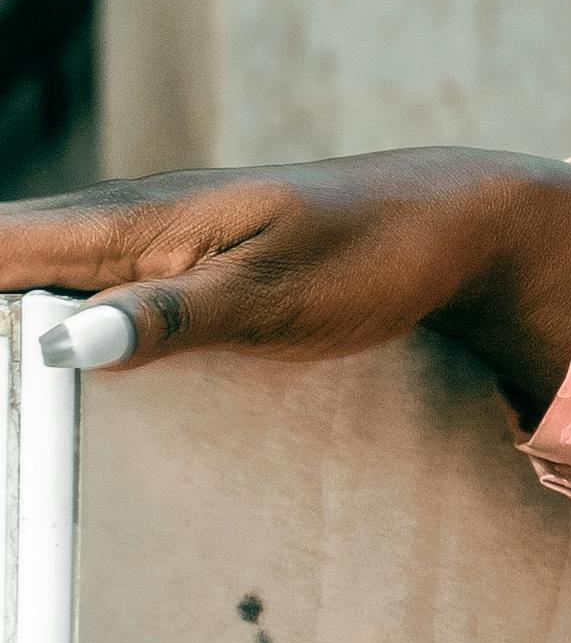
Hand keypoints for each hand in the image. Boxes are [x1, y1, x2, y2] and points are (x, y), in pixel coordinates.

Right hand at [0, 154, 570, 427]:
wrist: (453, 223)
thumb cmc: (370, 252)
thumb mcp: (272, 296)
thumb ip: (166, 316)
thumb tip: (61, 343)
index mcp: (133, 221)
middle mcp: (127, 223)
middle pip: (4, 259)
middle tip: (6, 421)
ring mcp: (151, 244)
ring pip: (39, 275)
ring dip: (13, 318)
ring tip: (19, 407)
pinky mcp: (179, 270)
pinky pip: (87, 290)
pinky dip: (53, 323)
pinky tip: (49, 362)